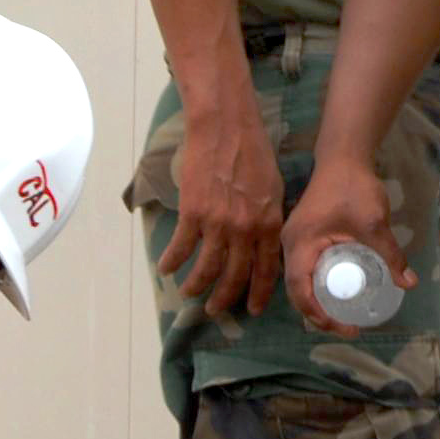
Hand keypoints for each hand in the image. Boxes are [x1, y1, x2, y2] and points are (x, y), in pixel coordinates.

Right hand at [156, 97, 288, 318]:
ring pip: (206, 269)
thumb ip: (267, 217)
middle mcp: (245, 229)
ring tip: (188, 293)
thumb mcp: (272, 187)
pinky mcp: (193, 214)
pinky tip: (166, 268)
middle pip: (234, 275)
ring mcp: (218, 223)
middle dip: (224, 298)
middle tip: (215, 310)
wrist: (225, 128)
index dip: (259, 292)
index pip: (266, 268)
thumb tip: (260, 240)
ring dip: (195, 285)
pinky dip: (172, 261)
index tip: (253, 309)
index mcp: (268, 222)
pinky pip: (181, 248)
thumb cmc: (252, 150)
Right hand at [279, 155, 406, 334]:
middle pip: (297, 292)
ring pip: (300, 283)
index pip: (300, 290)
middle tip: (347, 328)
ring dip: (318, 303)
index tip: (342, 327)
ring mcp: (294, 243)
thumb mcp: (375, 223)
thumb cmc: (354, 188)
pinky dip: (318, 287)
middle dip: (319, 315)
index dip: (318, 314)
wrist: (343, 159)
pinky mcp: (303, 239)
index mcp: (300, 245)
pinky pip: (306, 271)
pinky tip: (337, 293)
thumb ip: (390, 254)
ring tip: (342, 316)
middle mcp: (289, 247)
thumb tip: (409, 284)